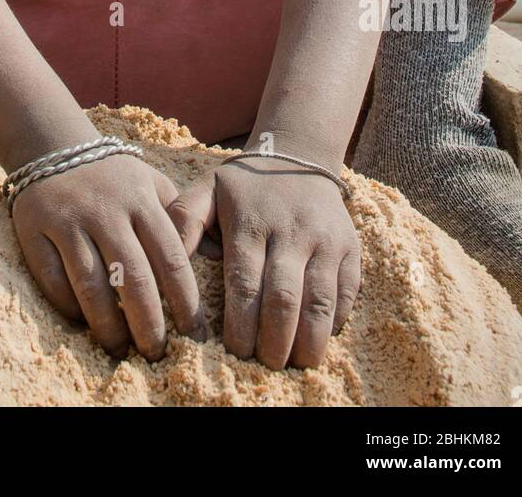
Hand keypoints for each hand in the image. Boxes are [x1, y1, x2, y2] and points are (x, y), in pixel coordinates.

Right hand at [10, 151, 207, 362]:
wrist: (54, 147)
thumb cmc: (115, 177)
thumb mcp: (153, 184)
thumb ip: (182, 218)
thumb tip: (216, 256)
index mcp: (141, 201)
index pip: (171, 259)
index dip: (186, 302)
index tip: (195, 336)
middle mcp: (106, 211)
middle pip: (133, 278)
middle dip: (149, 324)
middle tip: (158, 355)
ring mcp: (68, 221)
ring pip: (91, 285)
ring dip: (108, 325)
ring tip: (121, 349)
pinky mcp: (34, 230)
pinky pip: (53, 280)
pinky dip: (69, 307)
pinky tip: (83, 323)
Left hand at [169, 157, 361, 369]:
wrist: (297, 155)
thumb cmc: (244, 184)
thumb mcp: (207, 189)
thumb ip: (184, 220)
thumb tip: (170, 258)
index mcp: (251, 223)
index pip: (245, 284)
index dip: (241, 325)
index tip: (234, 352)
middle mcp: (291, 231)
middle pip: (283, 299)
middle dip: (274, 342)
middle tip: (264, 367)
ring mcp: (325, 239)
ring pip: (320, 300)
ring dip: (308, 340)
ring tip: (296, 364)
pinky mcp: (350, 247)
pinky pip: (348, 291)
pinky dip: (335, 320)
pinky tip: (320, 337)